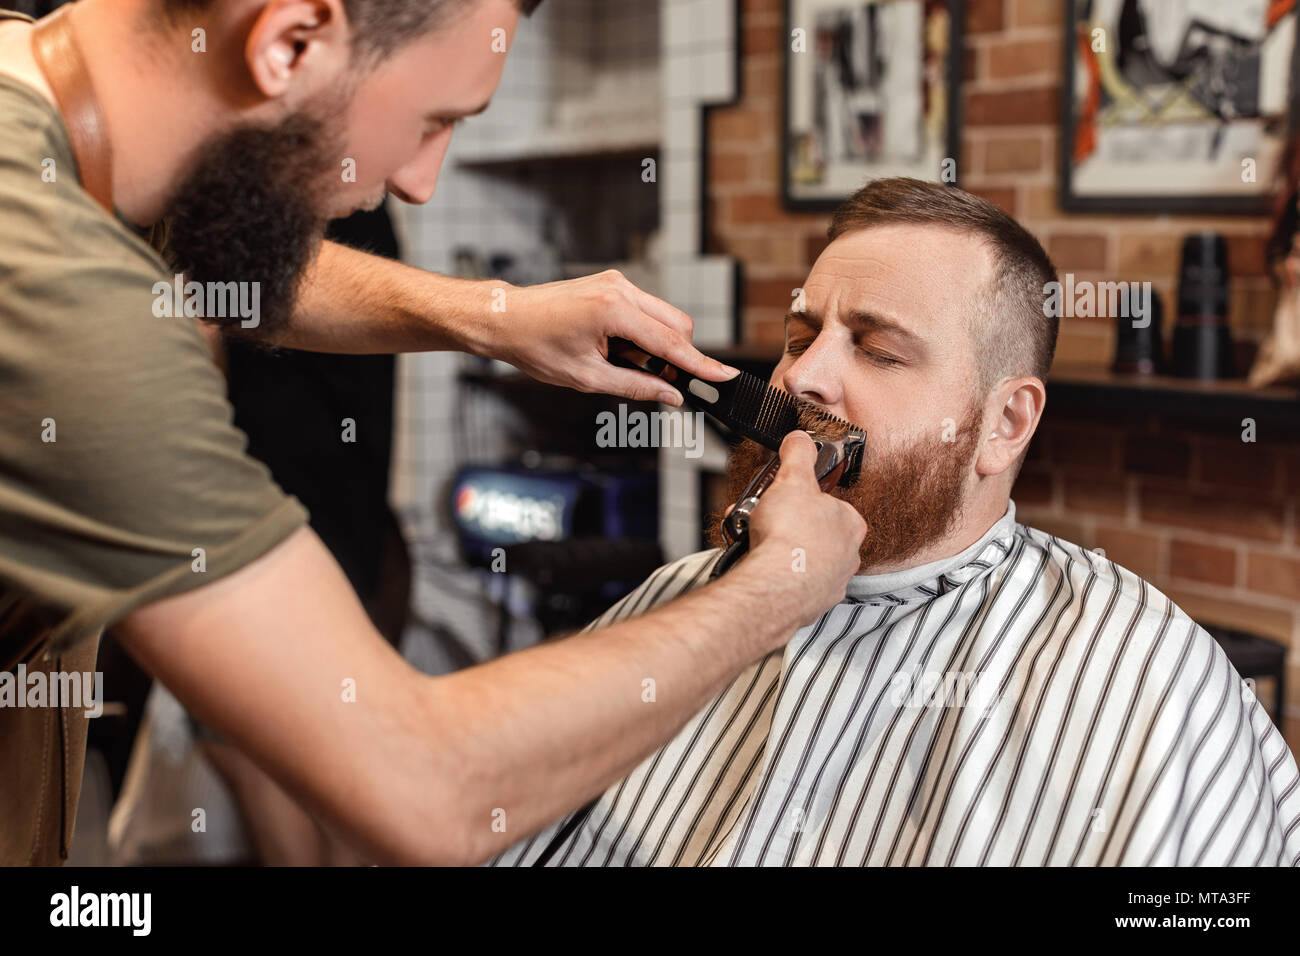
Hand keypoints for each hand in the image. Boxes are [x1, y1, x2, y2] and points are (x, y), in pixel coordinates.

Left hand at [487, 270, 738, 404]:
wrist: (506, 318)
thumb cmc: (535, 345)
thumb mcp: (586, 377)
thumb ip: (635, 386)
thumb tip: (670, 395)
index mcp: (613, 310)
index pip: (670, 342)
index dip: (699, 364)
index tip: (723, 377)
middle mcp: (620, 289)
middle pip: (676, 325)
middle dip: (677, 356)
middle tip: (659, 383)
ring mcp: (617, 283)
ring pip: (663, 318)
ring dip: (656, 346)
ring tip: (620, 363)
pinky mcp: (612, 284)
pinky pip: (645, 312)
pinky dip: (642, 335)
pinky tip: (616, 349)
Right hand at [742, 431, 865, 627]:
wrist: (776, 585)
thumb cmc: (791, 536)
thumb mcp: (793, 479)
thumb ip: (799, 455)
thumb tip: (800, 439)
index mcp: (851, 525)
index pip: (833, 505)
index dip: (805, 500)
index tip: (785, 499)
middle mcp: (848, 557)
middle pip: (816, 534)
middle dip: (788, 527)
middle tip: (765, 521)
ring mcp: (830, 584)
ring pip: (804, 562)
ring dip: (781, 553)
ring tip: (756, 544)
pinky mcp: (810, 605)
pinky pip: (793, 587)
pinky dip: (776, 578)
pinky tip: (760, 569)